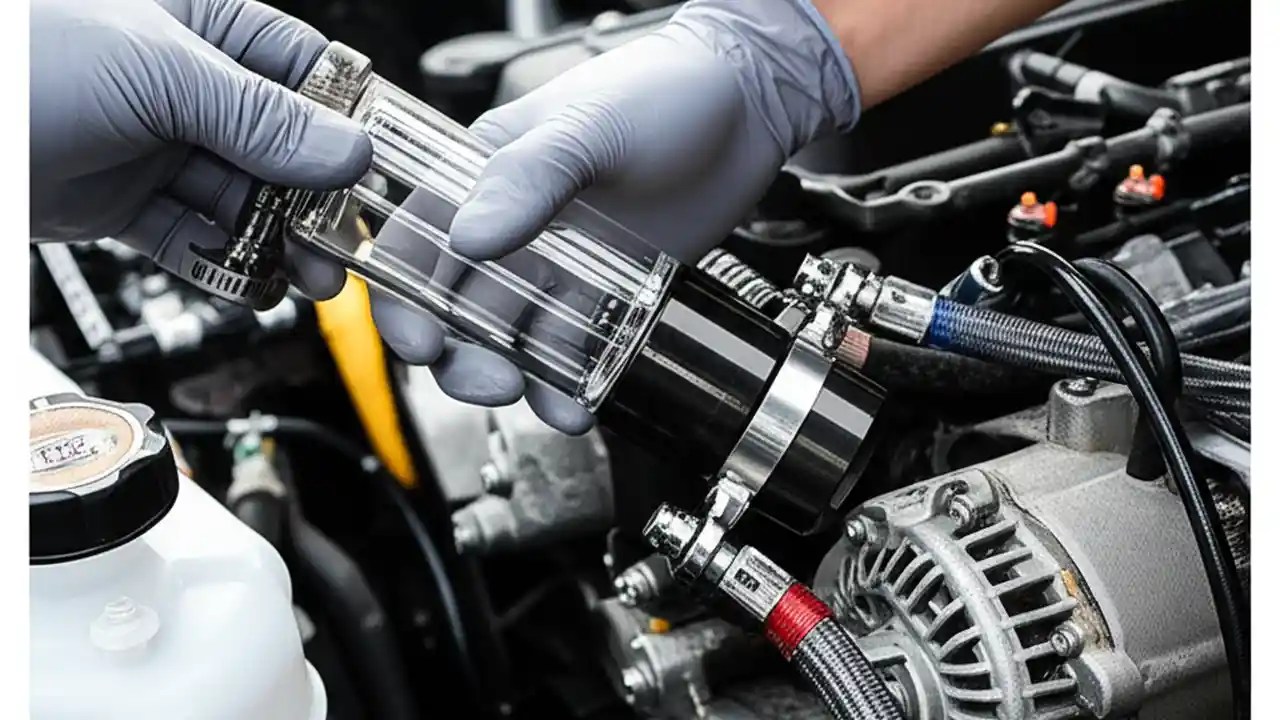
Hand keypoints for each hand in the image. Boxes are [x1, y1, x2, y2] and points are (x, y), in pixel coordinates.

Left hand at [30, 0, 371, 299]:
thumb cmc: (15, 57)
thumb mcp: (155, 73)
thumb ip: (261, 118)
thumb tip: (349, 148)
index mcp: (201, 23)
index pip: (305, 70)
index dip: (347, 120)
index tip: (379, 170)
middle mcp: (184, 83)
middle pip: (281, 148)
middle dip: (316, 200)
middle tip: (346, 244)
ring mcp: (152, 144)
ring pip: (241, 201)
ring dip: (278, 243)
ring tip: (308, 277)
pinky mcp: (120, 201)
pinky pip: (191, 240)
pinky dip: (223, 268)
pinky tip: (251, 284)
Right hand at [371, 0, 860, 433]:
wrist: (751, 110)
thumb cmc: (664, 91)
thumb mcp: (590, 126)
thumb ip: (530, 178)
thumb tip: (472, 239)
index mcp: (482, 175)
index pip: (413, 241)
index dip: (399, 293)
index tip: (416, 339)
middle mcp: (512, 225)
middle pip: (453, 307)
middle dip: (458, 354)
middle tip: (490, 379)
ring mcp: (559, 263)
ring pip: (510, 338)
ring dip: (513, 376)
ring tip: (542, 396)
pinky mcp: (607, 292)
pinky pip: (572, 349)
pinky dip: (569, 382)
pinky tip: (579, 402)